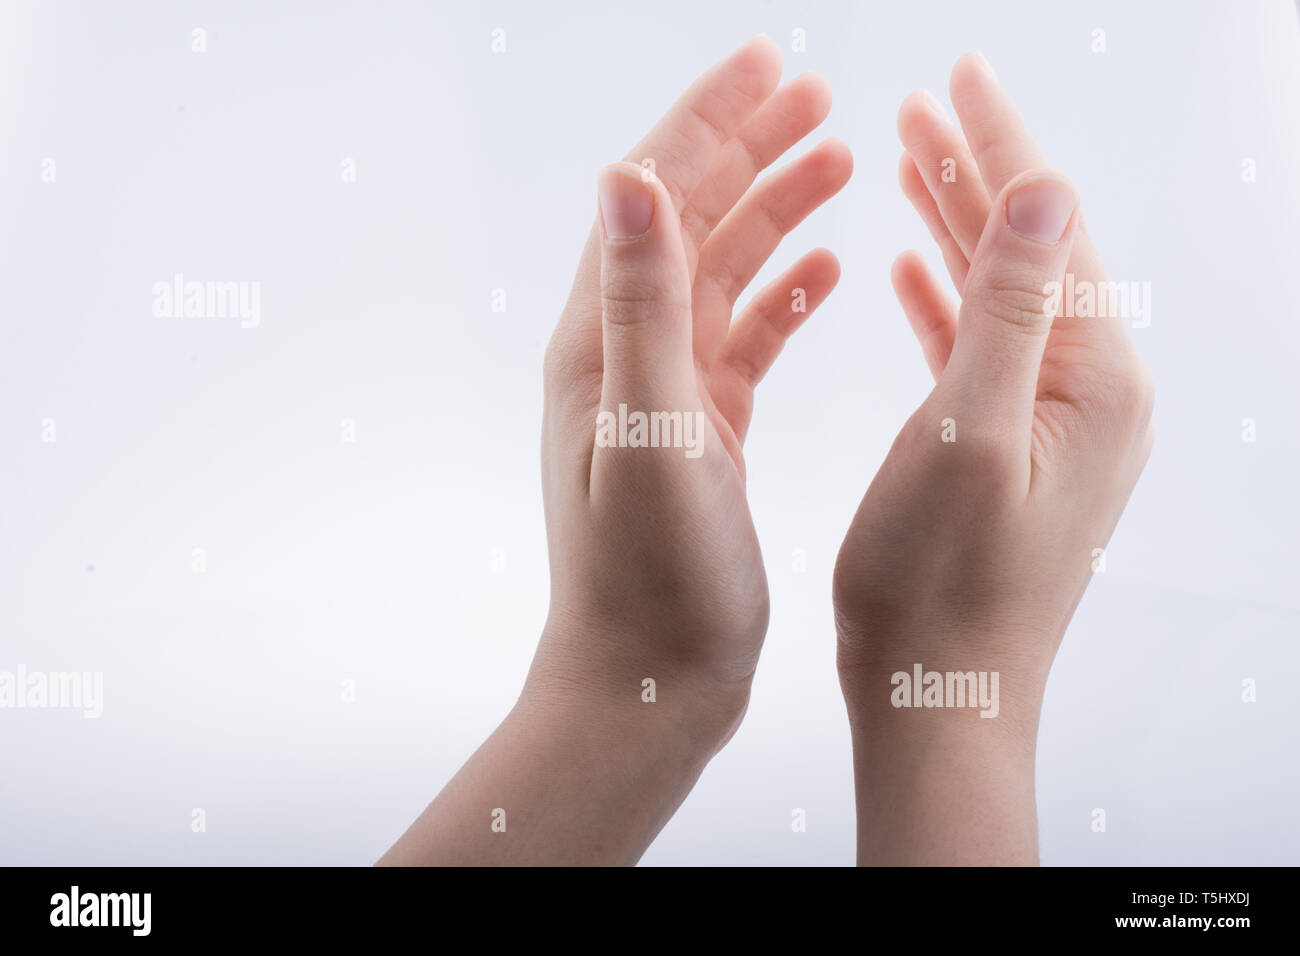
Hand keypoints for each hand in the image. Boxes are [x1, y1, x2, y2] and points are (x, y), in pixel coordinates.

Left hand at [382, 36, 850, 864]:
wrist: (648, 682)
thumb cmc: (647, 580)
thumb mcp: (646, 435)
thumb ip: (638, 307)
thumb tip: (623, 175)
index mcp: (604, 341)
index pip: (653, 199)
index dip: (707, 122)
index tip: (769, 60)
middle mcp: (626, 354)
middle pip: (689, 220)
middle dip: (749, 148)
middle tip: (819, 95)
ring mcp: (666, 392)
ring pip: (724, 274)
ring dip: (776, 212)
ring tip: (841, 162)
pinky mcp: (702, 433)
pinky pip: (745, 340)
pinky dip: (785, 296)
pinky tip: (828, 273)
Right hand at [832, 53, 1152, 863]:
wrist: (936, 692)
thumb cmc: (939, 585)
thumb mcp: (970, 434)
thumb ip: (1012, 308)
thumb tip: (1045, 188)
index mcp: (1096, 383)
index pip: (1050, 231)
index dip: (999, 146)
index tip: (958, 73)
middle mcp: (1090, 394)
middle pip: (1031, 250)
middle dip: (975, 169)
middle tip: (923, 99)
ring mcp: (1051, 422)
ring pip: (1000, 292)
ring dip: (956, 223)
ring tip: (908, 156)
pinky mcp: (1008, 447)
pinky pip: (979, 344)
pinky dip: (944, 295)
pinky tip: (909, 262)